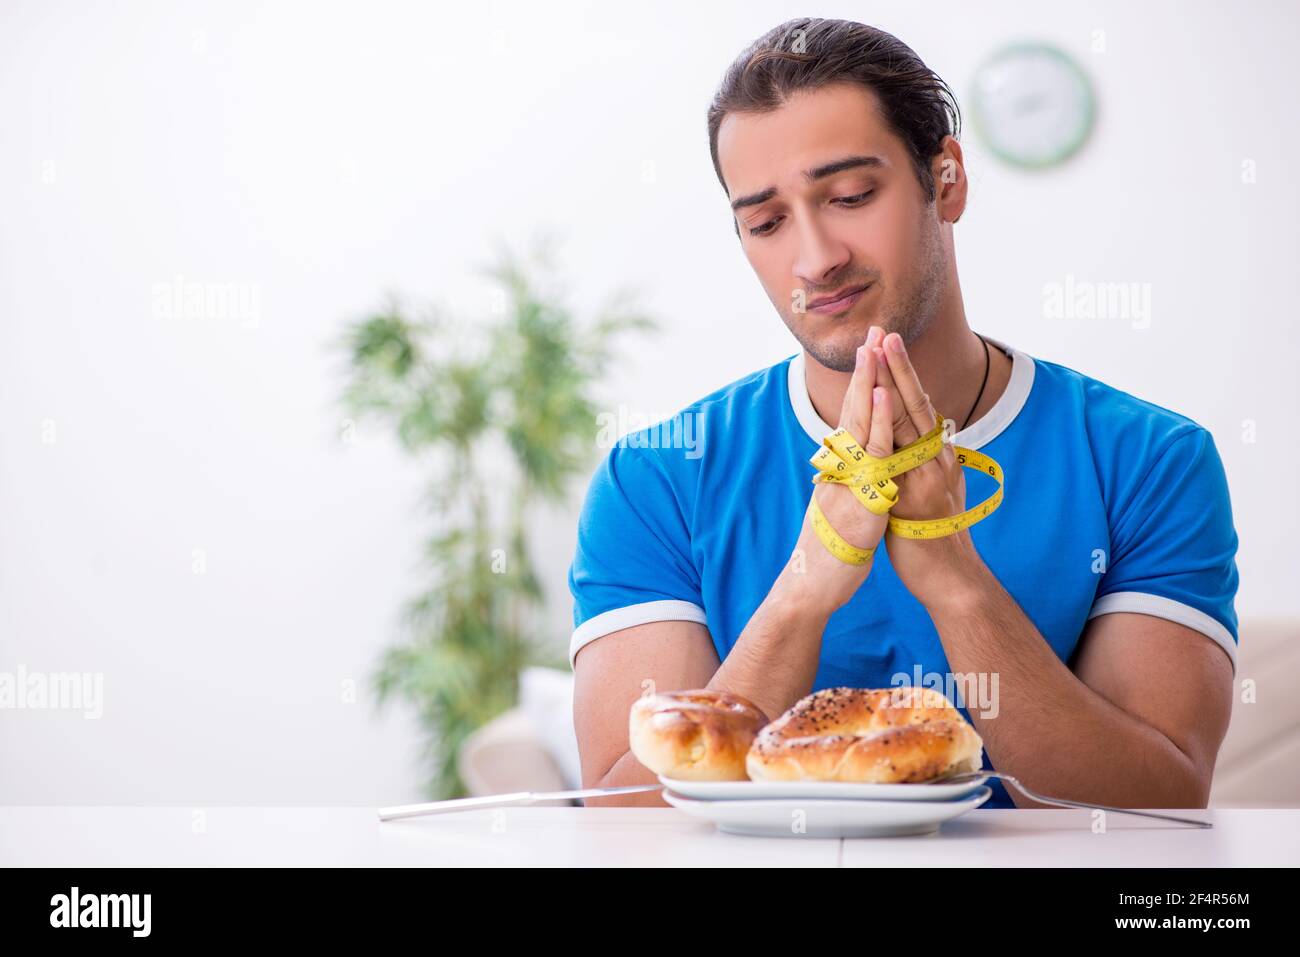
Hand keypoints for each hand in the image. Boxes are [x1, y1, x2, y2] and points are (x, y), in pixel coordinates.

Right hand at [786, 328, 895, 611]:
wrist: (813, 585)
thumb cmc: (831, 551)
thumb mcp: (845, 507)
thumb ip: (851, 482)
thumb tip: (856, 468)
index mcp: (843, 468)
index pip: (855, 416)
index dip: (864, 383)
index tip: (872, 349)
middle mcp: (842, 466)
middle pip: (854, 409)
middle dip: (865, 369)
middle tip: (872, 330)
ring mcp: (848, 478)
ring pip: (860, 423)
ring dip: (868, 383)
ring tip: (875, 347)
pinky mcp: (858, 495)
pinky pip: (872, 454)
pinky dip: (878, 423)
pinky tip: (884, 397)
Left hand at [869, 330, 988, 611]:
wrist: (949, 577)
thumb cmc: (933, 536)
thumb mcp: (931, 490)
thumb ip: (924, 464)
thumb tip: (926, 441)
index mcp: (935, 456)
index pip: (917, 407)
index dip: (902, 377)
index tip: (888, 344)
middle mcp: (935, 458)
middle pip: (915, 403)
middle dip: (898, 367)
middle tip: (885, 332)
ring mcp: (926, 473)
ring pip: (910, 419)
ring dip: (896, 382)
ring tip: (884, 350)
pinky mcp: (914, 493)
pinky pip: (900, 452)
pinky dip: (891, 425)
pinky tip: (882, 403)